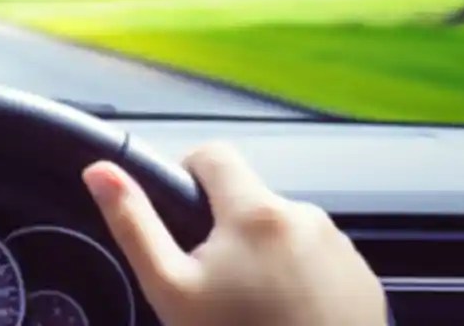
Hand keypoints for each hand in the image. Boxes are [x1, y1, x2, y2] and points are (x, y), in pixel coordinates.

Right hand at [83, 143, 385, 325]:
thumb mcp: (169, 289)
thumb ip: (133, 223)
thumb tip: (99, 171)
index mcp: (255, 212)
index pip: (213, 154)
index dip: (188, 176)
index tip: (183, 220)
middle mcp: (305, 217)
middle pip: (249, 198)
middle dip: (226, 229)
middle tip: (214, 284)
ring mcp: (342, 249)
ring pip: (284, 231)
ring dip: (264, 253)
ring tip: (252, 306)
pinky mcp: (364, 279)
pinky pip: (319, 260)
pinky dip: (299, 278)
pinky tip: (286, 316)